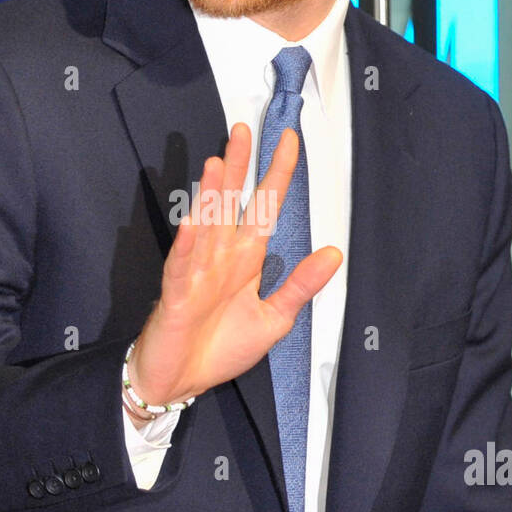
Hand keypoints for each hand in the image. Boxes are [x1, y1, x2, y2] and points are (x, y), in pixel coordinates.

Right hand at [127, 121, 342, 407]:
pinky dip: (187, 246)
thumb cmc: (219, 348)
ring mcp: (196, 273)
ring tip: (219, 163)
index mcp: (245, 260)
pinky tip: (192, 224)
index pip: (264, 208)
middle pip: (231, 204)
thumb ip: (300, 285)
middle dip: (238, 168)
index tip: (289, 141)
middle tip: (243, 130)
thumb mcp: (274, 319)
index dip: (277, 175)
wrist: (181, 381)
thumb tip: (335, 252)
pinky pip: (182, 267)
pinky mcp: (177, 296)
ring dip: (211, 197)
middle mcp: (221, 258)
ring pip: (206, 227)